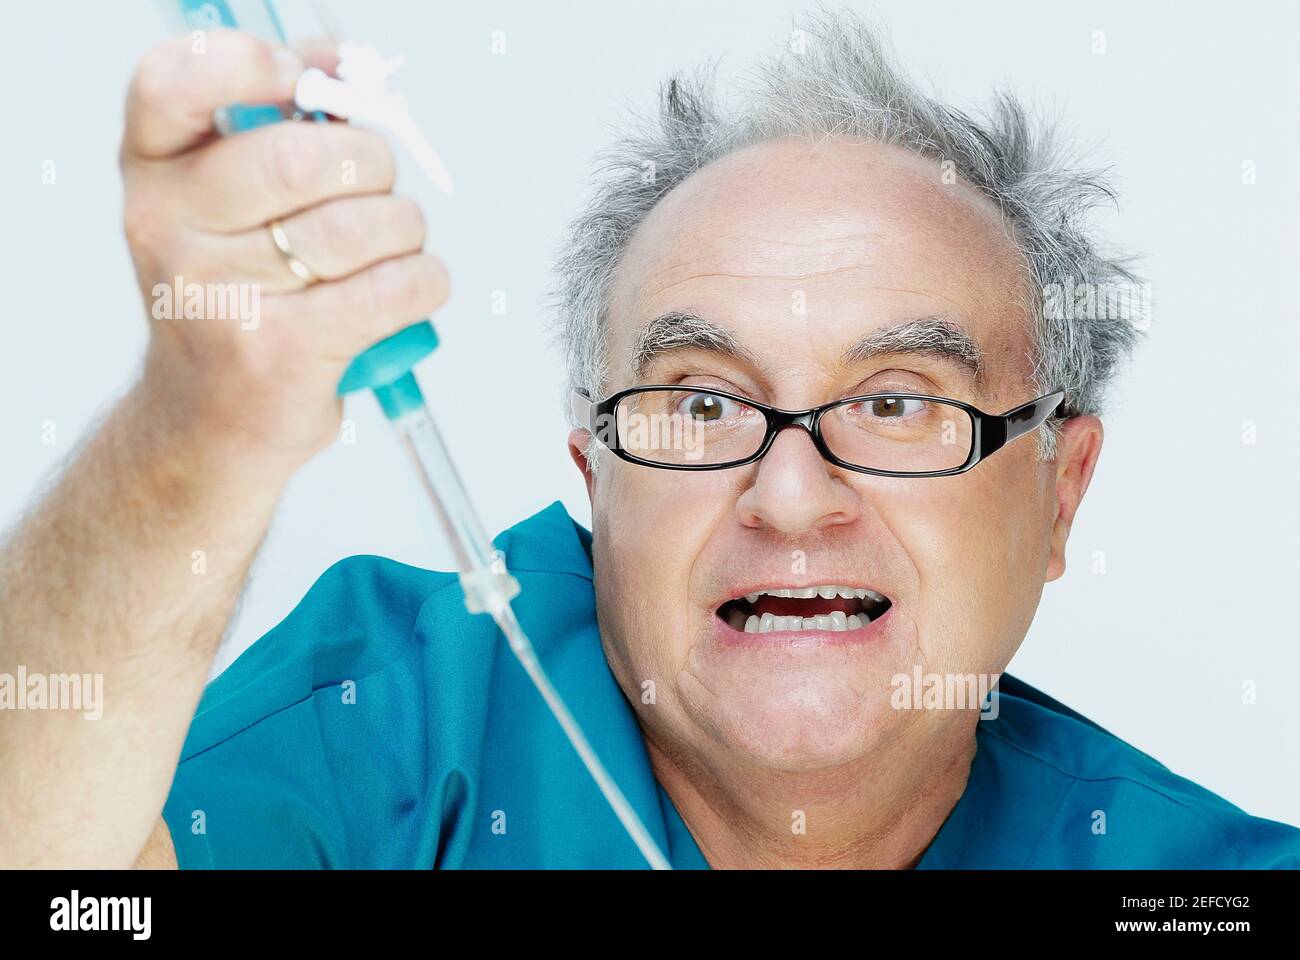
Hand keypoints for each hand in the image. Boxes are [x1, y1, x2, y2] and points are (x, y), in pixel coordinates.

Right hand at [120, 29, 448, 474]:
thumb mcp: (224, 205)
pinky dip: (424, 283)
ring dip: (405, 232)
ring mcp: (222, 296)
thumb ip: (275, 123)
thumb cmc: (237, 299)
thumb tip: (346, 63)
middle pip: (306, 157)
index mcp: (152, 173)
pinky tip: (404, 292)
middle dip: (371, 165)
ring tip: (387, 252)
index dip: (255, 65)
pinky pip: (396, 287)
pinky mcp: (282, 354)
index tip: (305, 85)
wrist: (207, 423)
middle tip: (374, 188)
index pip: (178, 80)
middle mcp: (169, 229)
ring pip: (365, 224)